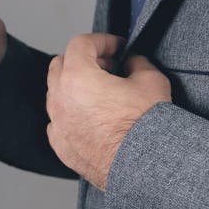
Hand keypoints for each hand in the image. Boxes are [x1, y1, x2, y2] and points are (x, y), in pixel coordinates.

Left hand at [46, 34, 171, 189]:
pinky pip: (58, 120)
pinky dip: (71, 113)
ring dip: (76, 86)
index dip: (101, 40)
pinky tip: (92, 116)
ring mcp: (56, 123)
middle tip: (109, 66)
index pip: (80, 44)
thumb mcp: (151, 82)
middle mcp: (59, 99)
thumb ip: (138, 63)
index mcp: (77, 78)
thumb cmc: (146, 127)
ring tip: (103, 92)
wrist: (143, 168)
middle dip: (84, 60)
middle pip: (61, 64)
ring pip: (56, 93)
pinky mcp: (60, 145)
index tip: (117, 47)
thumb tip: (132, 61)